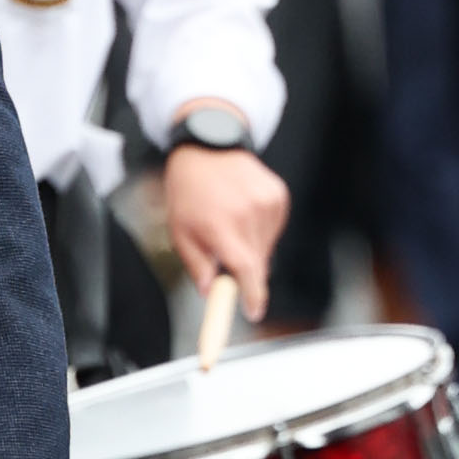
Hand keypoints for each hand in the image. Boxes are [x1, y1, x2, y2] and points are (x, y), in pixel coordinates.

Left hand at [162, 138, 287, 314]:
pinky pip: (274, 229)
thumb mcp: (180, 230)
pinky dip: (261, 229)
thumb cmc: (189, 191)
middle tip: (226, 256)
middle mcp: (248, 214)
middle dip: (244, 270)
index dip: (252, 295)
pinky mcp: (279, 195)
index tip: (253, 311)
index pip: (246, 270)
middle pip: (258, 263)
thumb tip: (210, 291)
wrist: (208, 147)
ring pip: (266, 247)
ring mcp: (267, 203)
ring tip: (230, 222)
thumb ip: (197, 264)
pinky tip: (244, 210)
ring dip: (251, 247)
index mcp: (221, 225)